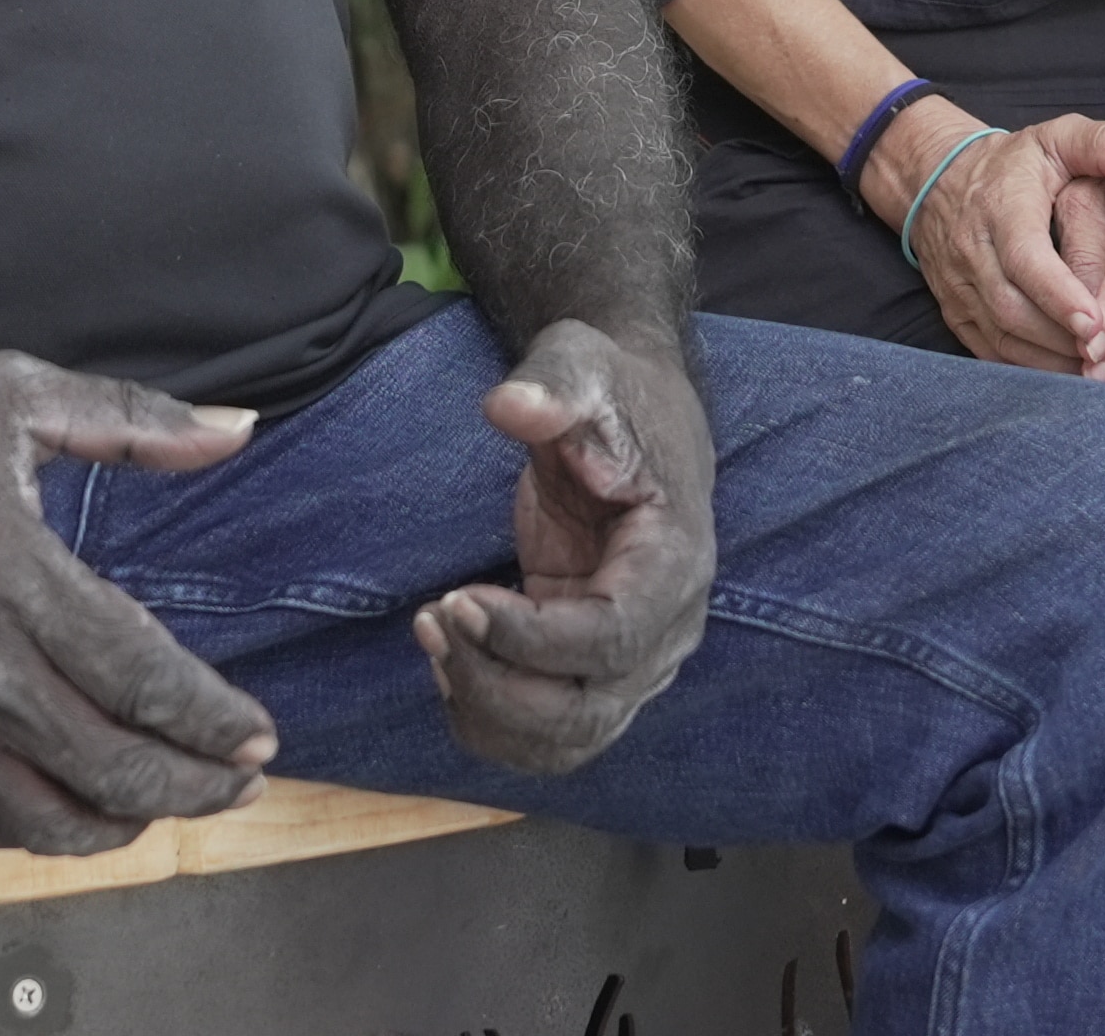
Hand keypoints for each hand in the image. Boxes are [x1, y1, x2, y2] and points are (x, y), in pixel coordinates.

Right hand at [0, 354, 277, 854]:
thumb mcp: (13, 395)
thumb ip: (134, 417)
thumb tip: (240, 426)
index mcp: (10, 573)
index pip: (136, 674)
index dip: (210, 717)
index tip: (263, 732)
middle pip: (108, 762)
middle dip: (194, 783)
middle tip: (246, 776)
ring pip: (46, 816)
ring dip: (127, 821)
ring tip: (177, 798)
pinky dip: (43, 833)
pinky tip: (83, 810)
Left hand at [413, 320, 715, 775]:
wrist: (636, 417)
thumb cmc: (613, 394)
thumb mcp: (584, 367)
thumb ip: (552, 384)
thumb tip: (508, 406)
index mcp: (676, 561)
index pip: (612, 637)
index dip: (531, 637)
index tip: (456, 599)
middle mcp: (668, 629)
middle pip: (587, 710)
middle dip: (496, 684)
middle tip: (428, 622)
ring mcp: (635, 660)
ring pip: (568, 737)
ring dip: (488, 711)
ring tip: (432, 640)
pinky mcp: (594, 668)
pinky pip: (551, 733)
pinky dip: (493, 720)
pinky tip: (450, 663)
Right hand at [897, 110, 1104, 375]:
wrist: (937, 180)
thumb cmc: (1016, 163)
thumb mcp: (1060, 138)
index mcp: (1001, 205)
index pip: (1025, 257)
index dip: (1059, 293)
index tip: (1097, 321)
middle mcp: (973, 249)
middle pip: (1013, 307)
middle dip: (1062, 337)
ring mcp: (960, 286)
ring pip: (1002, 336)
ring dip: (1050, 359)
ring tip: (1098, 369)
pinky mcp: (956, 312)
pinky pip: (991, 353)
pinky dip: (1031, 370)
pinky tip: (1069, 374)